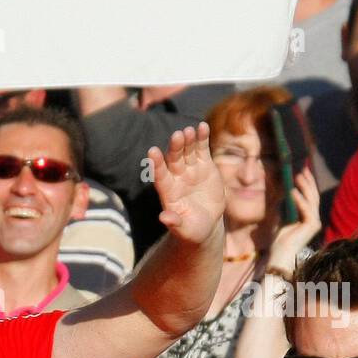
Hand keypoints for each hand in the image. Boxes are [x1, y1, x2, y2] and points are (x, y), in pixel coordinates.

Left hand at [151, 123, 224, 245]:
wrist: (206, 223)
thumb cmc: (192, 230)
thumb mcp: (184, 230)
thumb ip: (174, 222)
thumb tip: (163, 218)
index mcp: (168, 192)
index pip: (160, 176)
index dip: (156, 165)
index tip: (152, 152)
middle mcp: (176, 178)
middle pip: (173, 159)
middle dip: (174, 148)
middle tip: (177, 136)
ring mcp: (190, 170)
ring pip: (187, 152)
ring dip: (187, 141)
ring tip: (189, 131)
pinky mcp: (204, 165)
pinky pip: (202, 149)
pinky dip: (202, 138)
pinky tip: (203, 127)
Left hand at [267, 167, 320, 272]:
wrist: (280, 257)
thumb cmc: (279, 242)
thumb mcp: (280, 220)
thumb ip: (284, 208)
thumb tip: (281, 193)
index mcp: (308, 217)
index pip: (309, 196)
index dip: (306, 183)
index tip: (301, 171)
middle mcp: (314, 218)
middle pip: (313, 195)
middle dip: (308, 181)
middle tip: (302, 168)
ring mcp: (314, 222)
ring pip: (311, 200)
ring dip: (304, 187)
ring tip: (297, 176)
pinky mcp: (312, 226)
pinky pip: (306, 209)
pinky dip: (299, 200)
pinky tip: (292, 191)